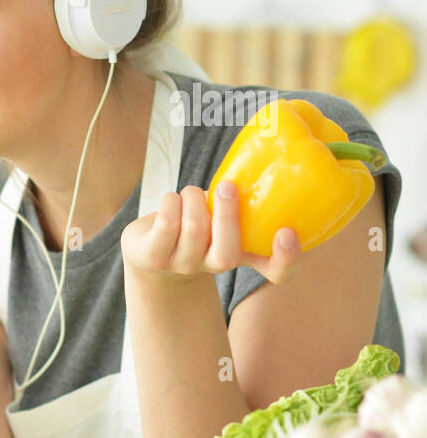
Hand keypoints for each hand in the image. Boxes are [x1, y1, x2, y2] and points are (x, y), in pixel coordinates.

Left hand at [120, 180, 301, 286]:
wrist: (150, 247)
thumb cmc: (195, 223)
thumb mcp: (222, 215)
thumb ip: (241, 203)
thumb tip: (265, 163)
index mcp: (242, 256)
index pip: (277, 273)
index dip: (287, 259)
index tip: (287, 233)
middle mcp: (214, 267)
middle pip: (227, 254)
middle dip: (227, 215)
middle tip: (227, 186)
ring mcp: (182, 266)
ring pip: (194, 229)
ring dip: (193, 199)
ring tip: (190, 193)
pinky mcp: (153, 257)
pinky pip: (166, 225)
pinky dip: (171, 201)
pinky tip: (172, 199)